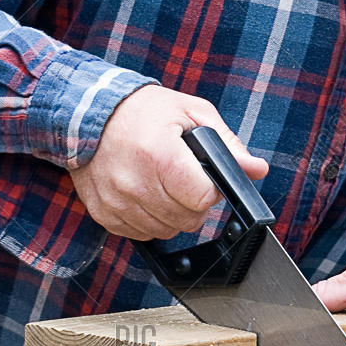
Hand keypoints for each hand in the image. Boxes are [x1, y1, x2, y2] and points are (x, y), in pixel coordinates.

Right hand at [68, 84, 268, 240]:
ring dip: (172, 213)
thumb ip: (227, 143)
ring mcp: (117, 202)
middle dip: (194, 202)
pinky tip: (146, 193)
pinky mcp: (104, 214)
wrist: (88, 114)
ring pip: (165, 231)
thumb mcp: (192, 112)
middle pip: (187, 220)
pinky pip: (141, 234)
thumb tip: (257, 169)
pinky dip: (149, 218)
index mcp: (160, 155)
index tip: (204, 177)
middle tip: (184, 177)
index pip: (203, 198)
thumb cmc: (142, 110)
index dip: (211, 190)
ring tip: (164, 183)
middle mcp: (135, 183)